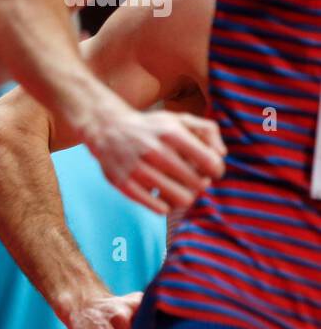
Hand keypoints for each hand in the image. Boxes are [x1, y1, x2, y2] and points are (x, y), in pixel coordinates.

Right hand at [80, 103, 224, 213]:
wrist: (107, 128)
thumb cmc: (150, 127)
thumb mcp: (179, 119)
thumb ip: (207, 130)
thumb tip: (221, 155)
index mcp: (171, 133)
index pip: (210, 161)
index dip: (216, 170)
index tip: (211, 171)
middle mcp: (154, 150)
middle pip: (197, 183)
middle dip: (200, 184)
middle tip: (194, 180)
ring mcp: (137, 168)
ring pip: (181, 198)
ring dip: (185, 197)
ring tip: (181, 190)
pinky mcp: (123, 183)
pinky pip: (158, 208)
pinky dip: (166, 206)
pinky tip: (163, 197)